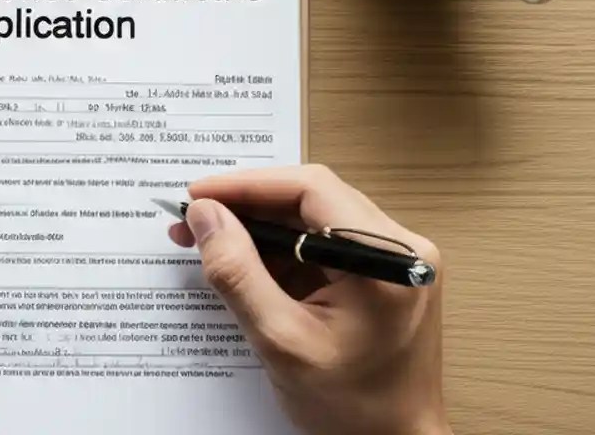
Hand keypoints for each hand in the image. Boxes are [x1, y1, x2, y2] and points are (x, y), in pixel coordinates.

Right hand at [169, 165, 448, 434]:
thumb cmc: (352, 408)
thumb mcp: (282, 341)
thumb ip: (239, 274)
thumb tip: (206, 216)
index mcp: (388, 258)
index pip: (310, 190)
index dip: (247, 185)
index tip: (199, 195)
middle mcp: (399, 247)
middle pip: (310, 199)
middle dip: (246, 206)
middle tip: (194, 219)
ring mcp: (392, 259)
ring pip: (312, 219)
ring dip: (258, 227)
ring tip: (208, 240)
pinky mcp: (379, 273)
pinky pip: (321, 243)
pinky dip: (279, 250)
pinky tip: (242, 260)